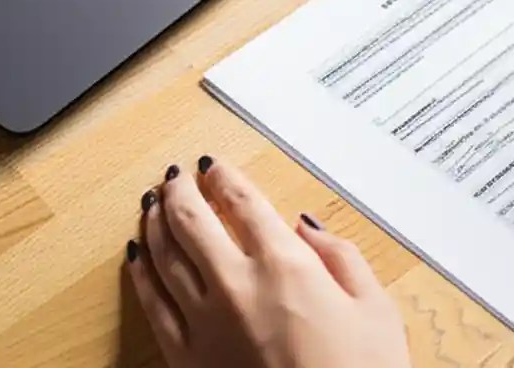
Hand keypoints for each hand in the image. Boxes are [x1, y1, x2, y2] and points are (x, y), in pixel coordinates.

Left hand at [127, 156, 411, 367]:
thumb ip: (343, 257)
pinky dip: (141, 274)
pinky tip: (137, 258)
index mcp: (287, 265)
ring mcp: (205, 323)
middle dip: (180, 190)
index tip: (214, 165)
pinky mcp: (186, 358)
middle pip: (193, 221)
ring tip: (153, 204)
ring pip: (164, 256)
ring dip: (156, 222)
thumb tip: (308, 228)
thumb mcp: (376, 309)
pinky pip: (152, 304)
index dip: (225, 176)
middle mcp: (238, 286)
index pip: (244, 202)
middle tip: (175, 176)